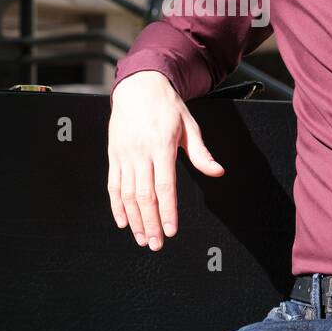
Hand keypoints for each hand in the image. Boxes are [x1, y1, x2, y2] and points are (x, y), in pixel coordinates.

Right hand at [107, 70, 223, 250]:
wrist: (139, 86)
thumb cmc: (168, 107)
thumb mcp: (189, 126)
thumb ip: (201, 153)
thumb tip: (218, 172)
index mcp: (161, 146)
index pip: (165, 186)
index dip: (167, 211)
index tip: (171, 231)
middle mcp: (140, 152)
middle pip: (144, 195)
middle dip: (150, 223)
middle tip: (156, 244)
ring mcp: (124, 154)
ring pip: (127, 194)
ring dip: (134, 219)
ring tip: (142, 239)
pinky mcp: (113, 155)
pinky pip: (113, 185)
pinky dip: (116, 206)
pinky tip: (123, 222)